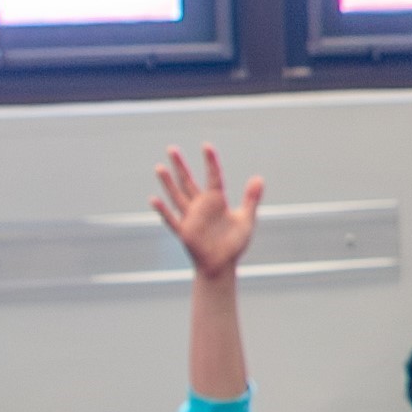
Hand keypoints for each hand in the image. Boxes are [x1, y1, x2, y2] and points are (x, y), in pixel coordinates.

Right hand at [150, 146, 262, 277]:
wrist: (222, 265)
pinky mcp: (184, 232)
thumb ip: (251, 199)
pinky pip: (172, 219)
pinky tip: (153, 199)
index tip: (207, 146)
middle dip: (180, 165)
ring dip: (168, 183)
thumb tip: (258, 177)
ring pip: (177, 196)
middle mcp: (201, 206)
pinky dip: (163, 210)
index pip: (213, 176)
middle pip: (188, 181)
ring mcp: (190, 218)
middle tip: (172, 148)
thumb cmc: (234, 243)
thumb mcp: (246, 219)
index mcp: (216, 200)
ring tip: (159, 167)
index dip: (211, 162)